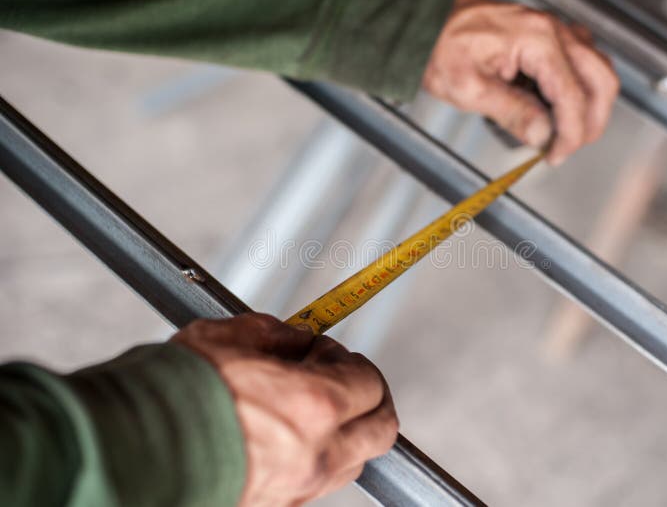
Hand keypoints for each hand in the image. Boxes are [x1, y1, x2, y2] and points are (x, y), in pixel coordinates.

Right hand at [172, 313, 397, 506]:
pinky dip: (317, 457)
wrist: (126, 452)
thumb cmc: (172, 394)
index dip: (353, 362)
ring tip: (308, 406)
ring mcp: (297, 489)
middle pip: (381, 430)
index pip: (371, 384)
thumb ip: (277, 335)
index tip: (327, 352)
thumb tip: (297, 339)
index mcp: (315, 406)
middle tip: (341, 379)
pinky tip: (284, 436)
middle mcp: (317, 455)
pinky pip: (317, 483)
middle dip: (371, 400)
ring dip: (346, 431)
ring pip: (352, 461)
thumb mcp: (229, 338)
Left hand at [423, 0, 619, 164]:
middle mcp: (551, 28)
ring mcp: (550, 28)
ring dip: (589, 102)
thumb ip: (511, 113)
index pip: (572, 95)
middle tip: (570, 147)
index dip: (570, 132)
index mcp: (537, 39)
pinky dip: (578, 86)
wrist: (423, 23)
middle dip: (592, 120)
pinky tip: (557, 107)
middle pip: (600, 78)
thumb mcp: (469, 90)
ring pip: (595, 67)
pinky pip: (578, 59)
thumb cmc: (438, 48)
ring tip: (566, 132)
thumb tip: (542, 135)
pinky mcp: (543, 33)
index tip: (557, 154)